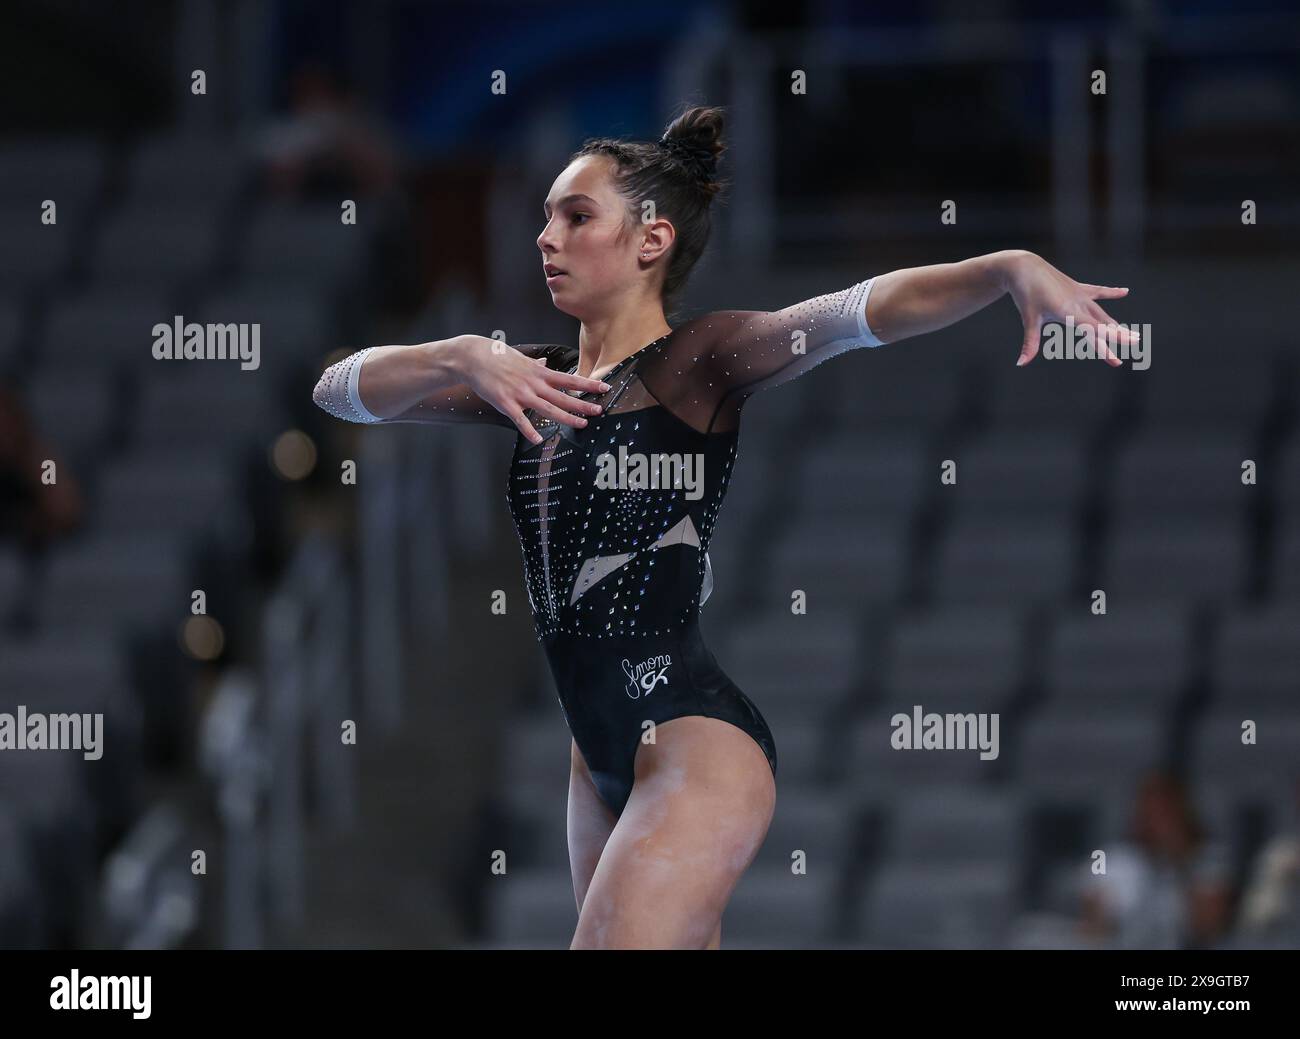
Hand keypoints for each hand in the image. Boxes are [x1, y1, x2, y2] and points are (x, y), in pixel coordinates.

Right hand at [462, 339, 609, 442]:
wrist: (473, 357)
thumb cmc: (497, 356)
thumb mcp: (521, 358)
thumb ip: (536, 364)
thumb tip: (547, 363)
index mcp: (539, 372)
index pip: (570, 379)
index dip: (588, 384)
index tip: (605, 388)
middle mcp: (534, 384)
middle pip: (564, 396)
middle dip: (583, 404)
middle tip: (600, 411)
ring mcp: (521, 394)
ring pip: (549, 409)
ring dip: (567, 418)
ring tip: (582, 425)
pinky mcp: (506, 403)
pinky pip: (521, 420)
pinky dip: (529, 430)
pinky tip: (538, 440)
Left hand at [1003, 252, 1135, 366]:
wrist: (1024, 268)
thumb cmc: (1026, 295)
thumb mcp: (1029, 320)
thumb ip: (1030, 343)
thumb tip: (1021, 363)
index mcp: (1068, 312)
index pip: (1095, 328)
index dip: (1113, 336)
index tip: (1131, 341)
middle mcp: (1078, 303)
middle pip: (1101, 325)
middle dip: (1115, 339)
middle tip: (1124, 356)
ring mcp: (1080, 294)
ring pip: (1101, 313)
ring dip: (1114, 325)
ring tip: (1131, 335)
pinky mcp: (1077, 287)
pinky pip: (1097, 291)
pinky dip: (1110, 292)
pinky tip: (1125, 291)